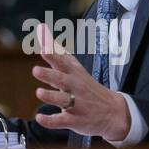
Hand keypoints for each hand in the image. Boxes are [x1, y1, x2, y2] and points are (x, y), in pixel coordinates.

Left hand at [29, 23, 130, 140]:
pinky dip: (50, 120)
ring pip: (62, 100)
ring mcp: (76, 104)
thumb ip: (55, 49)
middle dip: (50, 75)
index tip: (44, 47)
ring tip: (39, 92)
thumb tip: (40, 27)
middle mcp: (75, 87)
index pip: (64, 61)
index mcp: (74, 73)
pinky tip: (40, 118)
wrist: (113, 112)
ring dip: (51, 96)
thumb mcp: (73, 67)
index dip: (53, 54)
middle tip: (35, 70)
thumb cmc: (85, 85)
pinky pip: (61, 121)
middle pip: (62, 80)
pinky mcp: (74, 120)